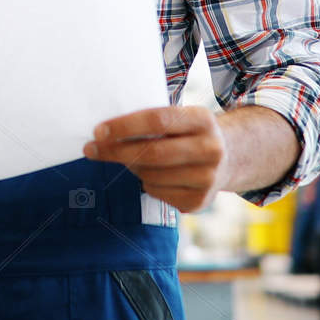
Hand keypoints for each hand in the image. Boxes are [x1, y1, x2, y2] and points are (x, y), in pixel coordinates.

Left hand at [83, 106, 232, 212]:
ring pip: (151, 175)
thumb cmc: (188, 133)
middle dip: (116, 151)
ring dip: (132, 167)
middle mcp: (211, 149)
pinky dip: (147, 184)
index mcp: (203, 119)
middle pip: (152, 153)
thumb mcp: (180, 117)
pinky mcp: (199, 201)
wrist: (229, 157)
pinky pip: (156, 192)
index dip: (125, 126)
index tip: (98, 131)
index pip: (158, 120)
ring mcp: (208, 178)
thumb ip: (152, 122)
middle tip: (90, 149)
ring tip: (131, 159)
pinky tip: (155, 175)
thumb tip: (105, 133)